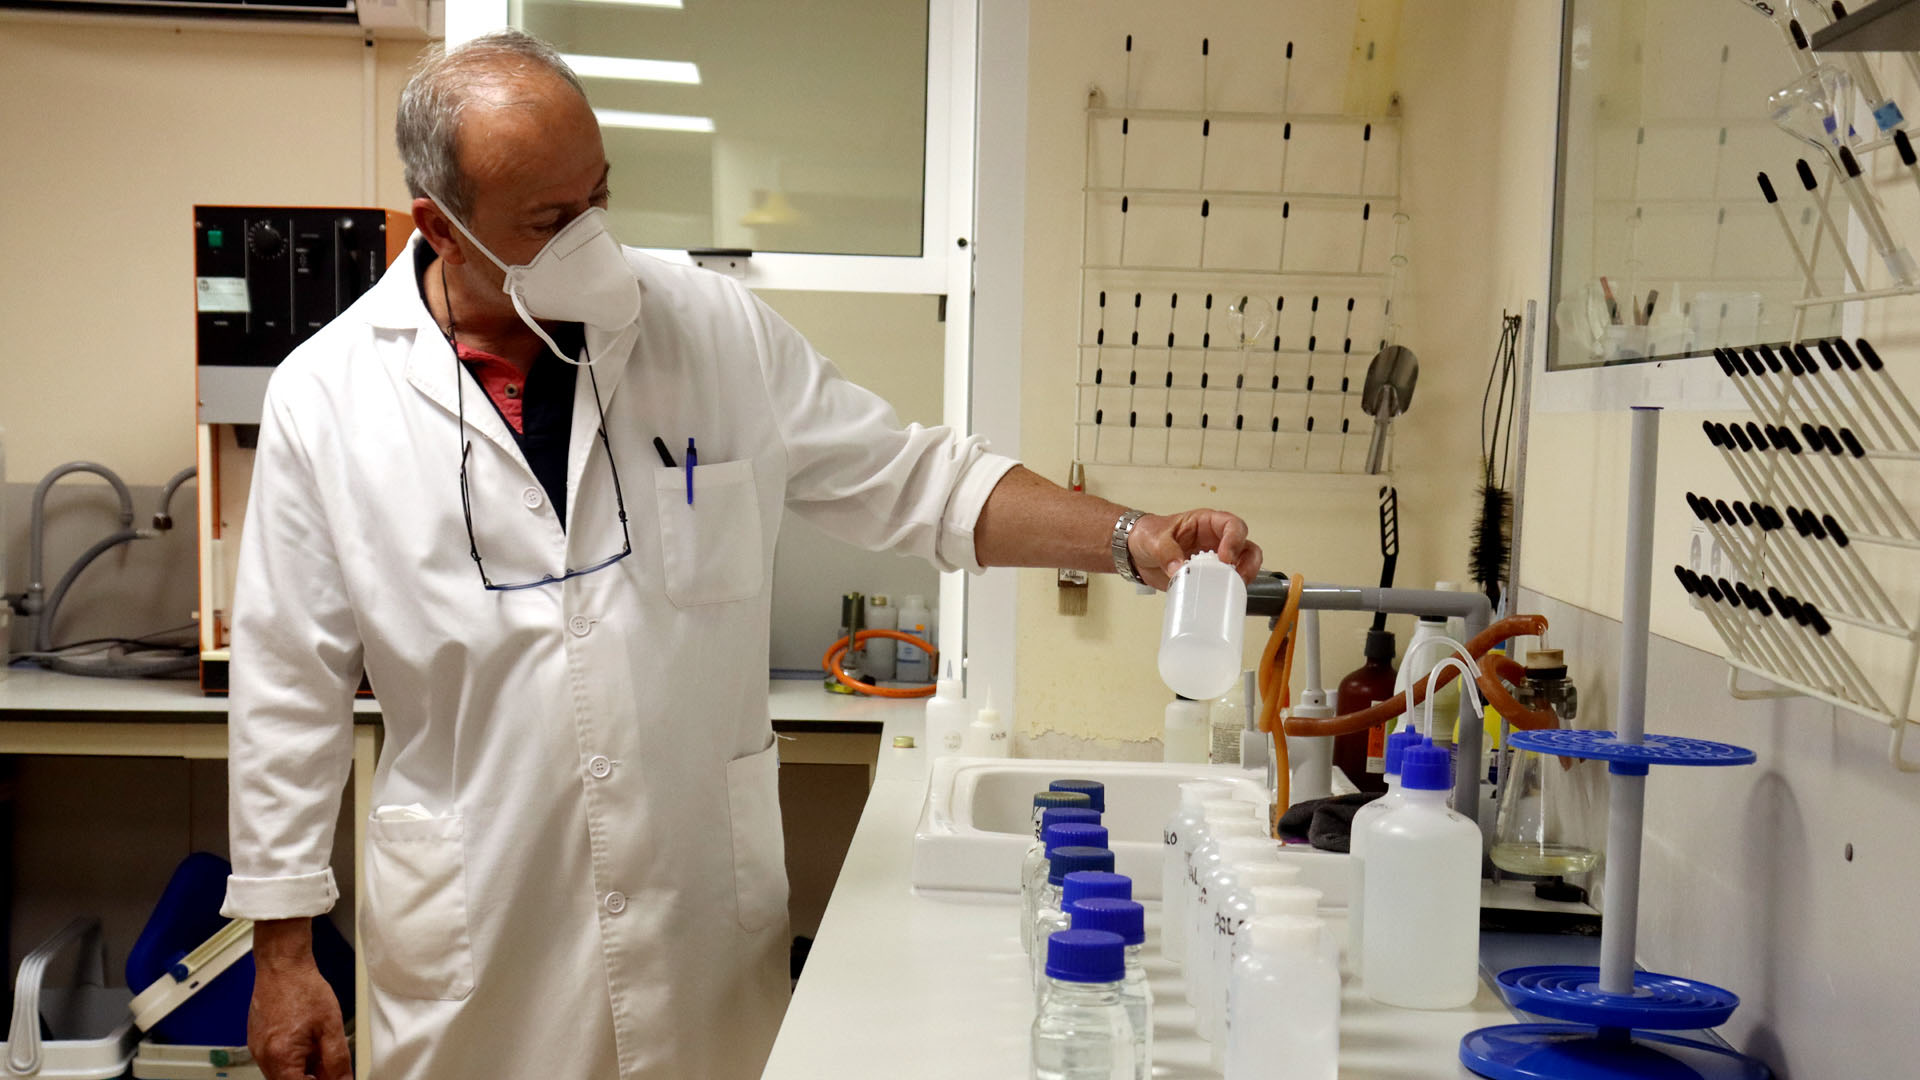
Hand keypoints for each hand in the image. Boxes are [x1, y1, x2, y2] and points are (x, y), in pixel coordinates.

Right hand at [249, 921, 350, 1079]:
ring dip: (302, 1068)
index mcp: (280, 1057)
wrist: (283, 966)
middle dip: (312, 1077)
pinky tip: (305, 1040)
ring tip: (317, 1045)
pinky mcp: (257, 1041)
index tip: (333, 1077)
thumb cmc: (303, 988)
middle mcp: (263, 1057)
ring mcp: (257, 1050)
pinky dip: (292, 1058)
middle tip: (329, 1063)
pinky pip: (275, 1060)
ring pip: (282, 1073)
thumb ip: (337, 1060)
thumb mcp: (331, 1026)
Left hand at [1127, 509, 1262, 589]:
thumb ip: (1166, 551)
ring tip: (1232, 589)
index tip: (1225, 557)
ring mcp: (1214, 560)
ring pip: (1242, 565)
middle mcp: (1215, 540)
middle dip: (1248, 562)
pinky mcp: (1208, 577)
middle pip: (1246, 546)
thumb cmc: (1148, 534)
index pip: (1231, 525)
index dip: (1234, 540)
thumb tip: (1179, 569)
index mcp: (1206, 523)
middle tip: (1236, 576)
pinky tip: (1220, 598)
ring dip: (1243, 578)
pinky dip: (1227, 591)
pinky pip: (1225, 584)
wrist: (1135, 553)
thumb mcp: (1154, 539)